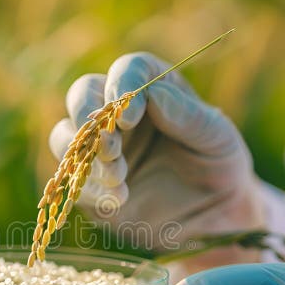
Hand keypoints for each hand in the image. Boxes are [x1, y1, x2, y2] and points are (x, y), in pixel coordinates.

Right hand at [50, 52, 262, 265]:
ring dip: (86, 155)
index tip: (129, 114)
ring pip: (65, 136)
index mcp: (152, 88)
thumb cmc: (219, 164)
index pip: (128, 70)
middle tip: (112, 147)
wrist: (214, 214)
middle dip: (90, 119)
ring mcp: (101, 147)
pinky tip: (118, 198)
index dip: (121, 84)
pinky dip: (90, 188)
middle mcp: (119, 112)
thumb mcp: (217, 139)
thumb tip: (153, 96)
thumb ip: (189, 117)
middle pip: (83, 94)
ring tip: (118, 177)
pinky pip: (74, 179)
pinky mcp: (91, 182)